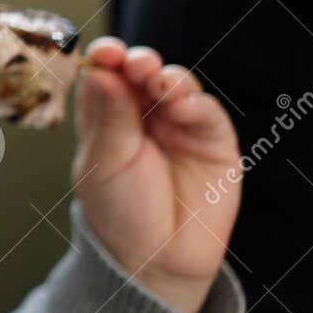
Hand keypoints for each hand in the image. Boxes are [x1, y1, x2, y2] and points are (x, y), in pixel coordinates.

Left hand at [71, 37, 241, 312]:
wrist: (156, 260)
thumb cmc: (119, 212)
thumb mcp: (103, 164)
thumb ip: (108, 118)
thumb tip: (100, 70)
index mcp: (106, 115)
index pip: (105, 75)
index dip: (106, 59)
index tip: (104, 52)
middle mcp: (142, 114)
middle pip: (141, 74)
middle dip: (139, 63)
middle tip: (135, 64)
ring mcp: (178, 124)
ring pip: (176, 86)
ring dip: (169, 78)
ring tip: (160, 83)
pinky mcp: (213, 140)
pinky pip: (206, 112)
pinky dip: (196, 103)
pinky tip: (183, 106)